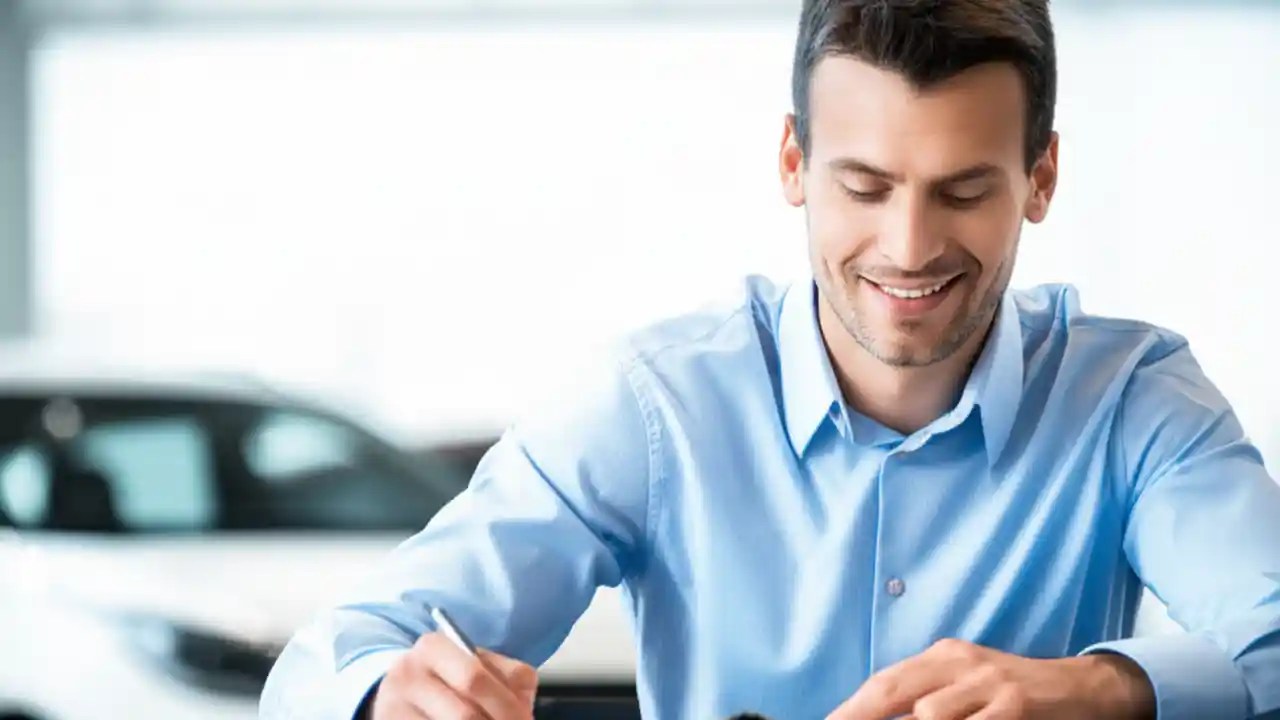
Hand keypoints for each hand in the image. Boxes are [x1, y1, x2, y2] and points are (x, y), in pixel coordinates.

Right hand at [369, 632, 537, 718]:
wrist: (402, 691)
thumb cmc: (451, 678)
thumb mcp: (478, 665)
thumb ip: (506, 678)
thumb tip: (523, 710)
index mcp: (433, 647)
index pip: (476, 678)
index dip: (508, 707)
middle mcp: (407, 674)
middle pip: (463, 714)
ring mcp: (392, 706)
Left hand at [826, 638, 1154, 719]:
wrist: (1082, 687)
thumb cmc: (1013, 692)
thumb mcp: (967, 683)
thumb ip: (925, 695)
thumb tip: (876, 714)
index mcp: (942, 656)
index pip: (884, 681)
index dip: (851, 708)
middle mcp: (960, 663)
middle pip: (895, 692)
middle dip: (861, 717)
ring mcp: (988, 684)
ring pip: (929, 715)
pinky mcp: (1016, 705)